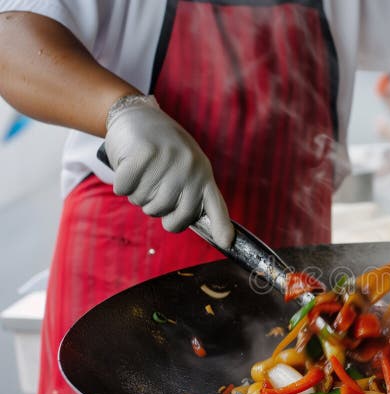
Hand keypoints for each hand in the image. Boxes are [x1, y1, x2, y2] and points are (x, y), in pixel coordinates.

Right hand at [104, 95, 233, 247]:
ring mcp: (169, 160)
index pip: (215, 206)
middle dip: (153, 207)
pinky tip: (128, 166)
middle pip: (167, 214)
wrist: (137, 115)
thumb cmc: (162, 149)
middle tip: (152, 185)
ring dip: (136, 194)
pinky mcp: (144, 153)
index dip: (221, 226)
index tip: (227, 243)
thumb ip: (190, 193)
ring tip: (143, 172)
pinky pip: (125, 189)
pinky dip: (121, 183)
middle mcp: (190, 168)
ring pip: (143, 203)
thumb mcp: (186, 167)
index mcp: (203, 174)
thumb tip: (184, 223)